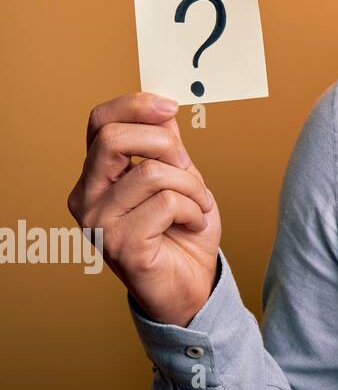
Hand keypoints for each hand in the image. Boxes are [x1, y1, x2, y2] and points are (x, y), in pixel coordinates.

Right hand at [67, 91, 221, 325]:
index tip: (170, 108)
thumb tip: (162, 107)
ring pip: (151, 172)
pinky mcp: (120, 245)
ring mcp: (98, 224)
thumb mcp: (178, 176)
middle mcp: (86, 198)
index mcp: (95, 176)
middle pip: (114, 139)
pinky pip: (167, 204)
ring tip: (199, 204)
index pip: (99, 122)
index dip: (135, 105)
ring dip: (192, 186)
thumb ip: (165, 144)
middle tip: (188, 167)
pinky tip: (194, 225)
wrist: (190, 284)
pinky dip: (194, 210)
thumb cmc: (182, 230)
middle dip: (167, 144)